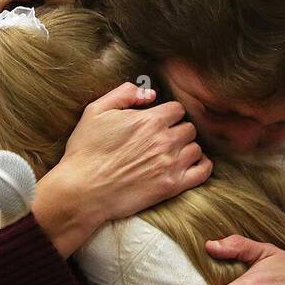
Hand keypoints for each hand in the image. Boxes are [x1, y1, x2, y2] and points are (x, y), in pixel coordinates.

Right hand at [49, 82, 211, 226]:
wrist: (82, 191)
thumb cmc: (85, 151)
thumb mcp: (96, 111)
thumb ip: (124, 94)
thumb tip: (150, 93)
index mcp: (149, 120)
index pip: (177, 109)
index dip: (168, 114)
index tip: (159, 122)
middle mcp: (165, 140)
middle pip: (188, 128)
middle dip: (177, 130)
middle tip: (163, 139)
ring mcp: (171, 164)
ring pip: (196, 148)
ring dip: (186, 148)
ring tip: (171, 154)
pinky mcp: (172, 186)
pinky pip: (203, 171)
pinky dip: (201, 166)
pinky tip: (190, 165)